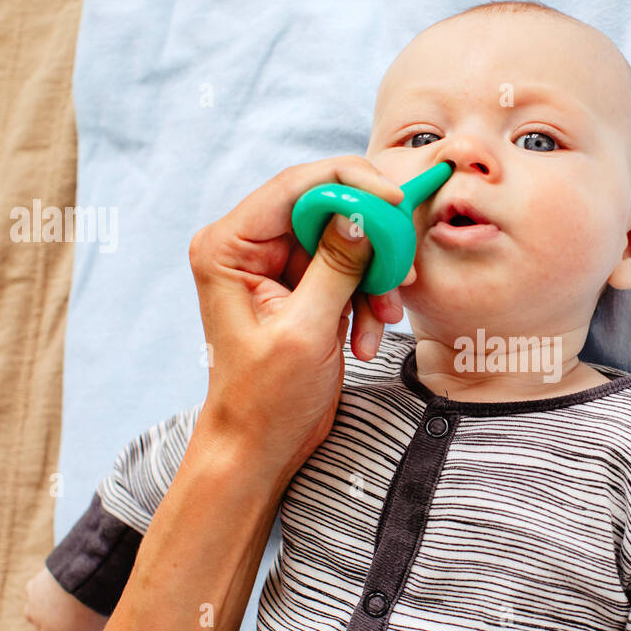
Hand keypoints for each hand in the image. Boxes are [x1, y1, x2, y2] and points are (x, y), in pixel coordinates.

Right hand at [24, 566, 108, 630]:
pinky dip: (43, 588)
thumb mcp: (105, 625)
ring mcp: (35, 609)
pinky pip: (34, 591)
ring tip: (64, 598)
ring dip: (47, 608)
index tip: (88, 630)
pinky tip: (56, 583)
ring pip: (36, 613)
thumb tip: (97, 630)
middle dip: (61, 624)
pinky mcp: (32, 588)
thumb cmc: (99, 604)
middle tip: (79, 611)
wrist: (84, 579)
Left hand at [187, 155, 415, 481]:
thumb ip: (336, 266)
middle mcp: (248, 246)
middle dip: (371, 242)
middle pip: (326, 209)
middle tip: (401, 272)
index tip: (398, 201)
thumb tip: (364, 214)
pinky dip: (367, 301)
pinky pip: (349, 272)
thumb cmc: (266, 400)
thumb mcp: (306, 331)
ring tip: (383, 321)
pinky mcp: (302, 288)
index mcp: (229, 246)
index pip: (297, 186)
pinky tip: (367, 341)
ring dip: (373, 280)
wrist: (260, 446)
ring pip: (346, 241)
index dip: (352, 183)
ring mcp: (277, 267)